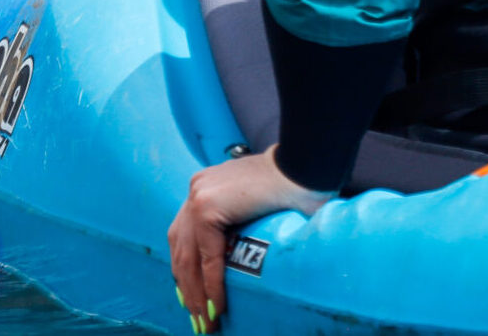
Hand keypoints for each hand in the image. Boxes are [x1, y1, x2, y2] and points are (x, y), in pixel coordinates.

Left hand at [168, 149, 329, 331]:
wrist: (306, 166)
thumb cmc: (294, 187)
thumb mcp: (255, 206)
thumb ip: (240, 223)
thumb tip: (239, 258)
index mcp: (206, 188)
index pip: (185, 237)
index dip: (187, 271)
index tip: (193, 300)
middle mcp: (197, 190)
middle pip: (181, 250)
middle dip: (188, 289)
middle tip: (197, 318)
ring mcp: (198, 196)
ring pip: (188, 258)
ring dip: (196, 294)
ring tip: (205, 320)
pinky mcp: (207, 207)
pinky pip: (207, 258)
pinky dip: (211, 286)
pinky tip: (216, 307)